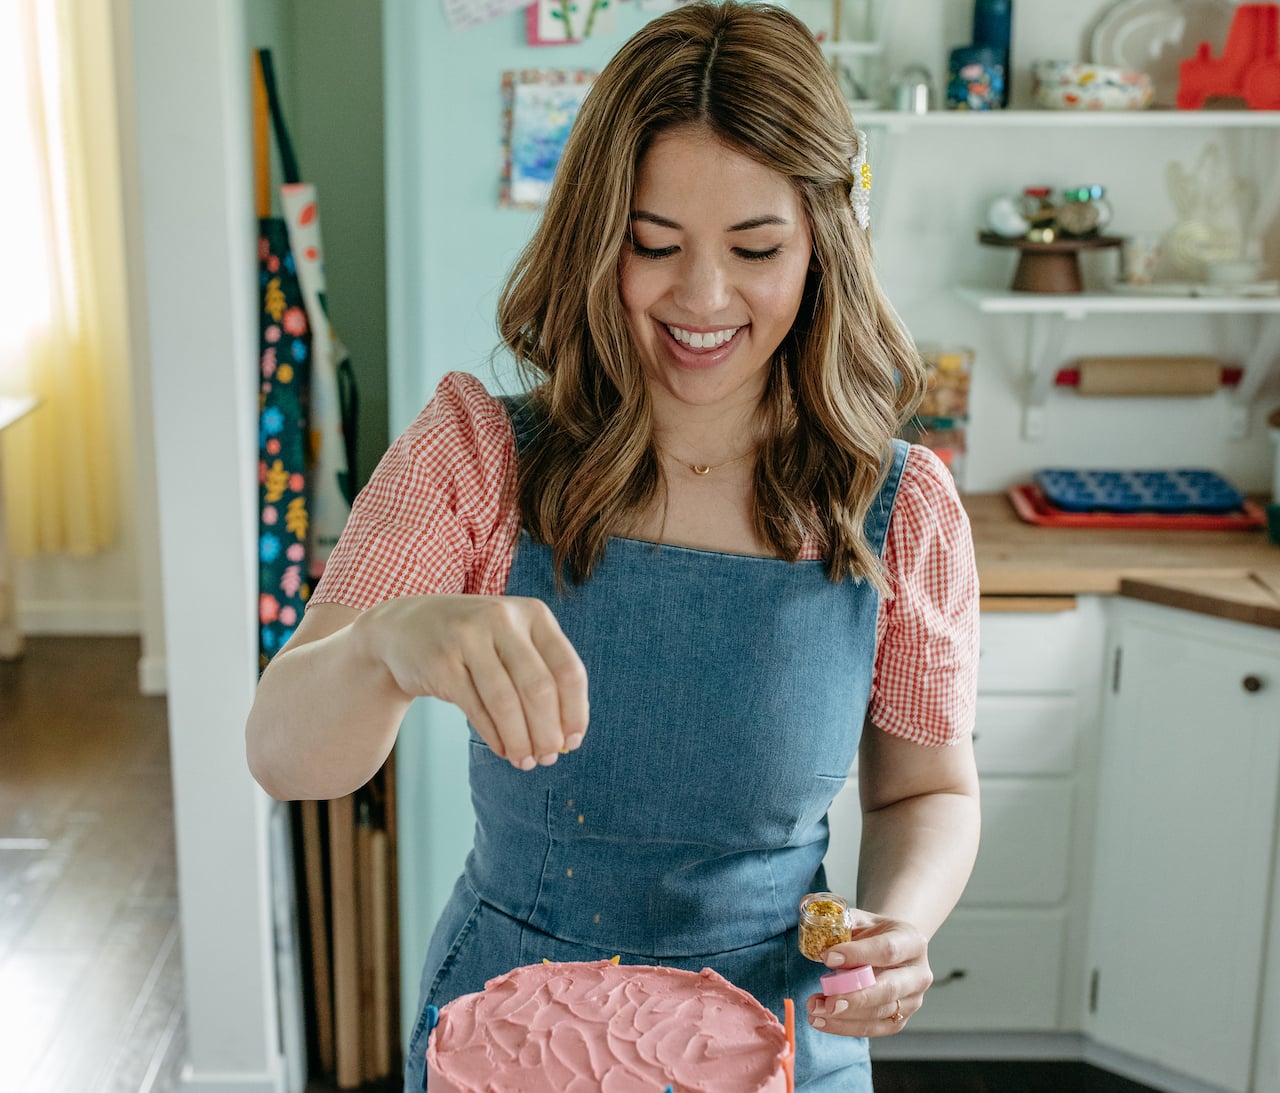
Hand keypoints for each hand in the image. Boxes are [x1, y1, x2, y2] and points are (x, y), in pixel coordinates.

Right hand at [358, 594, 588, 770]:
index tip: (573, 741)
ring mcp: (469, 638)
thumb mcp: (513, 642)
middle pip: (539, 688)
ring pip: (506, 702)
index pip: (568, 669)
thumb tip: (567, 737)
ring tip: (525, 761)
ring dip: (520, 740)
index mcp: (534, 614)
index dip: (575, 711)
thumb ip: (542, 676)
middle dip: (548, 732)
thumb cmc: (475, 643)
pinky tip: (503, 750)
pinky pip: (476, 709)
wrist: (405, 628)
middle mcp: (503, 619)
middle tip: (548, 758)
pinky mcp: (442, 662)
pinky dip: (494, 736)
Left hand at [805, 909, 930, 1036]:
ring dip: (845, 1016)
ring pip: (880, 1012)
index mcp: (912, 941)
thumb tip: (804, 902)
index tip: (827, 957)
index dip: (857, 955)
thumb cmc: (873, 933)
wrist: (892, 950)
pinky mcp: (899, 1019)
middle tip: (826, 1001)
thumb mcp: (860, 918)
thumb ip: (835, 914)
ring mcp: (912, 1000)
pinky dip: (846, 1027)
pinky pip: (873, 1028)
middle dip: (854, 996)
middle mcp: (918, 974)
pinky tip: (822, 1021)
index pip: (887, 950)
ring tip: (815, 1009)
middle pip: (889, 988)